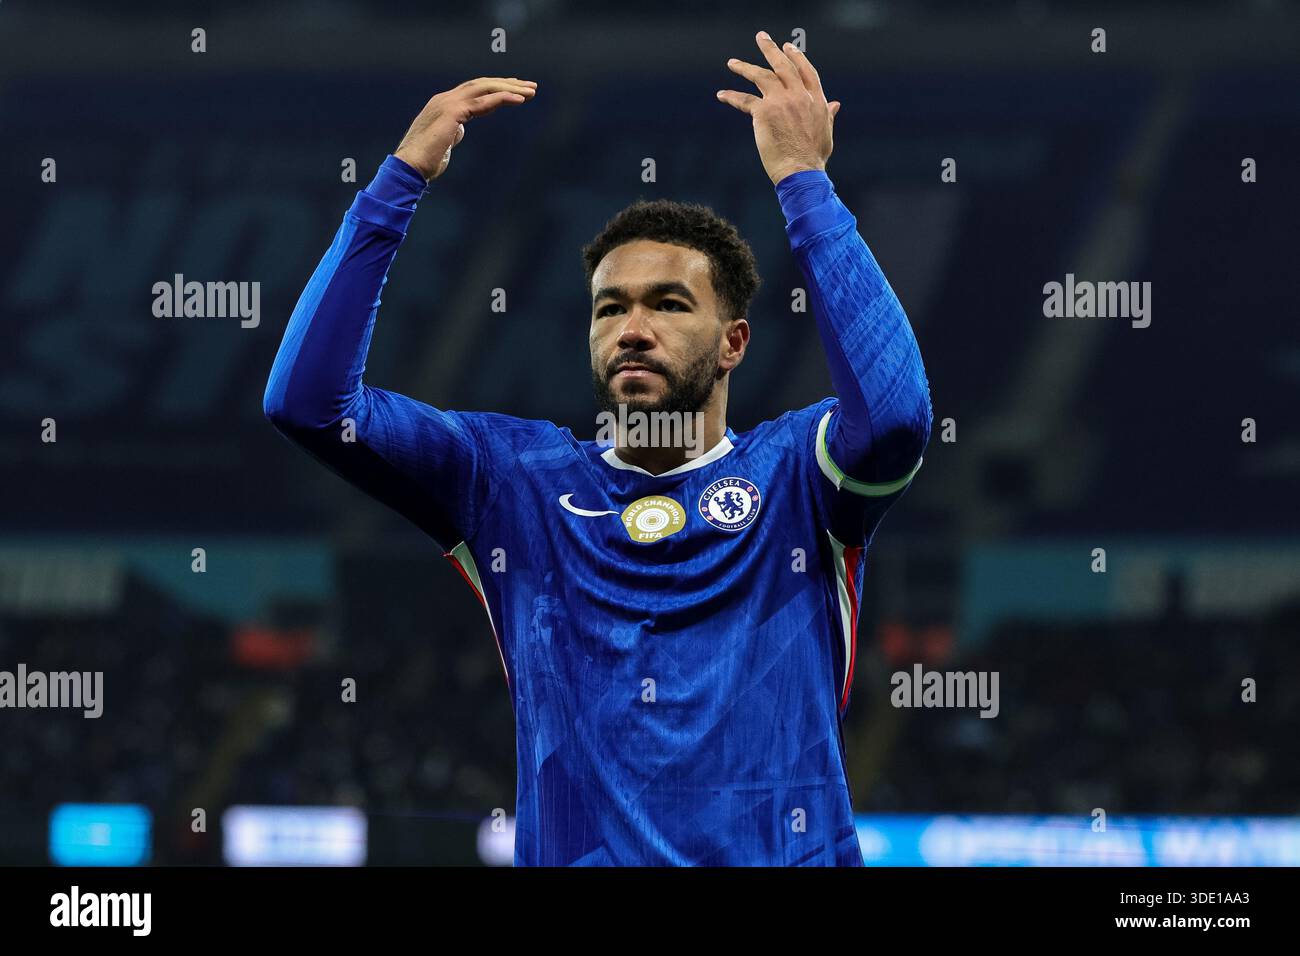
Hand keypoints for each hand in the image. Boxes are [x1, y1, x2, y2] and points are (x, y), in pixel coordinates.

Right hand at [394, 77, 537, 180]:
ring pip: (484, 88)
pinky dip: (502, 98)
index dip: (496, 89)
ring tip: (530, 91)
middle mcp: (445, 99)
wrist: (408, 168)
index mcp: (443, 105)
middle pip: (482, 84)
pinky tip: (519, 99)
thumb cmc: (423, 163)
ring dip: (510, 88)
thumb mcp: (443, 143)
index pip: (473, 91)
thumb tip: (459, 132)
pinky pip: (483, 101)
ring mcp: (448, 103)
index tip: (516, 91)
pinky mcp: (453, 112)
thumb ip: (452, 133)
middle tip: (531, 87)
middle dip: (508, 84)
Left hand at [716, 32, 840, 185]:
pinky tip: (722, 94)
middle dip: (771, 49)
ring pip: (761, 77)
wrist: (801, 170)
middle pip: (783, 65)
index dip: (796, 57)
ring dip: (744, 67)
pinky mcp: (764, 112)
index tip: (788, 47)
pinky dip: (732, 96)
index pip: (806, 70)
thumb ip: (828, 114)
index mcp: (816, 99)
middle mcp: (799, 95)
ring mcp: (781, 101)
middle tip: (761, 37)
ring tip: (732, 63)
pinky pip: (744, 100)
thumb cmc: (814, 157)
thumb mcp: (826, 131)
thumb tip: (835, 104)